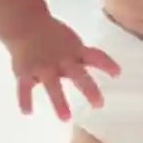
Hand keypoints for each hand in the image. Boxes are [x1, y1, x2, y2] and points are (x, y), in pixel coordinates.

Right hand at [4, 15, 120, 120]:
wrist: (25, 24)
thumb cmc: (53, 36)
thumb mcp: (73, 43)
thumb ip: (85, 58)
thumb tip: (109, 71)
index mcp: (75, 52)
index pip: (95, 56)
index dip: (106, 64)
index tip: (117, 74)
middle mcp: (61, 60)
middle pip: (77, 74)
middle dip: (88, 89)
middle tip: (99, 105)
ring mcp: (43, 66)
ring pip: (52, 85)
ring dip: (59, 101)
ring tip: (66, 118)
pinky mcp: (25, 72)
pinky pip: (24, 87)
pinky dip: (25, 99)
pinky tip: (28, 112)